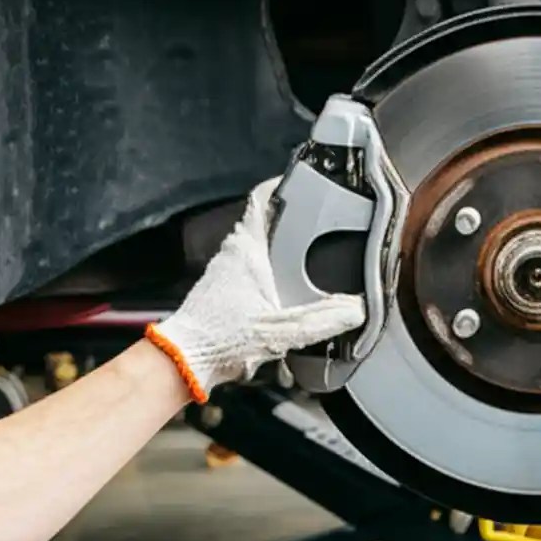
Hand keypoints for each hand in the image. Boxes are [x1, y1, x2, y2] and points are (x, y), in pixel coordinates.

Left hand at [147, 177, 363, 402]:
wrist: (184, 361)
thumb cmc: (221, 338)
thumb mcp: (282, 330)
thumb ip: (323, 320)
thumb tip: (356, 311)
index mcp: (247, 249)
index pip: (262, 199)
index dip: (282, 183)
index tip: (302, 179)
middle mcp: (233, 252)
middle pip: (265, 221)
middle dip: (291, 219)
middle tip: (319, 220)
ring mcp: (225, 270)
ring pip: (259, 245)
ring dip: (281, 247)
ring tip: (309, 255)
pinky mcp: (223, 289)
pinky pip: (251, 268)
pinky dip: (271, 269)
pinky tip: (287, 290)